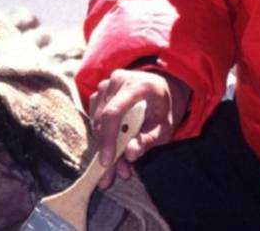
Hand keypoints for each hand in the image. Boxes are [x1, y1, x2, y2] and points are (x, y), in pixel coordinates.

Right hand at [88, 68, 190, 188]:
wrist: (158, 88)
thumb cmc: (162, 108)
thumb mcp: (164, 127)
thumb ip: (148, 140)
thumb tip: (131, 155)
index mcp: (137, 86)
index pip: (114, 112)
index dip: (108, 139)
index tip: (106, 162)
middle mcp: (117, 82)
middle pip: (102, 121)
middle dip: (107, 151)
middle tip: (111, 178)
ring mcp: (105, 86)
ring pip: (96, 124)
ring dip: (105, 148)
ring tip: (119, 167)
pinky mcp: (98, 94)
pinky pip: (94, 121)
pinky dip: (103, 139)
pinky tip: (115, 150)